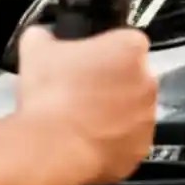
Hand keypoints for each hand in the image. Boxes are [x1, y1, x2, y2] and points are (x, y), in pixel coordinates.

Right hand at [15, 26, 155, 184]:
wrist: (53, 147)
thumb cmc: (50, 96)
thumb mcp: (36, 50)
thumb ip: (45, 36)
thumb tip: (41, 36)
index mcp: (130, 48)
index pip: (125, 42)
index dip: (104, 52)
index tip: (88, 62)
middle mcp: (148, 80)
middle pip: (132, 76)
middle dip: (111, 83)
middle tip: (81, 92)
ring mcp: (148, 116)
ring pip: (133, 109)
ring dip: (114, 112)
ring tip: (81, 118)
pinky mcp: (142, 146)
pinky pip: (130, 140)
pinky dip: (114, 141)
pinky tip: (88, 140)